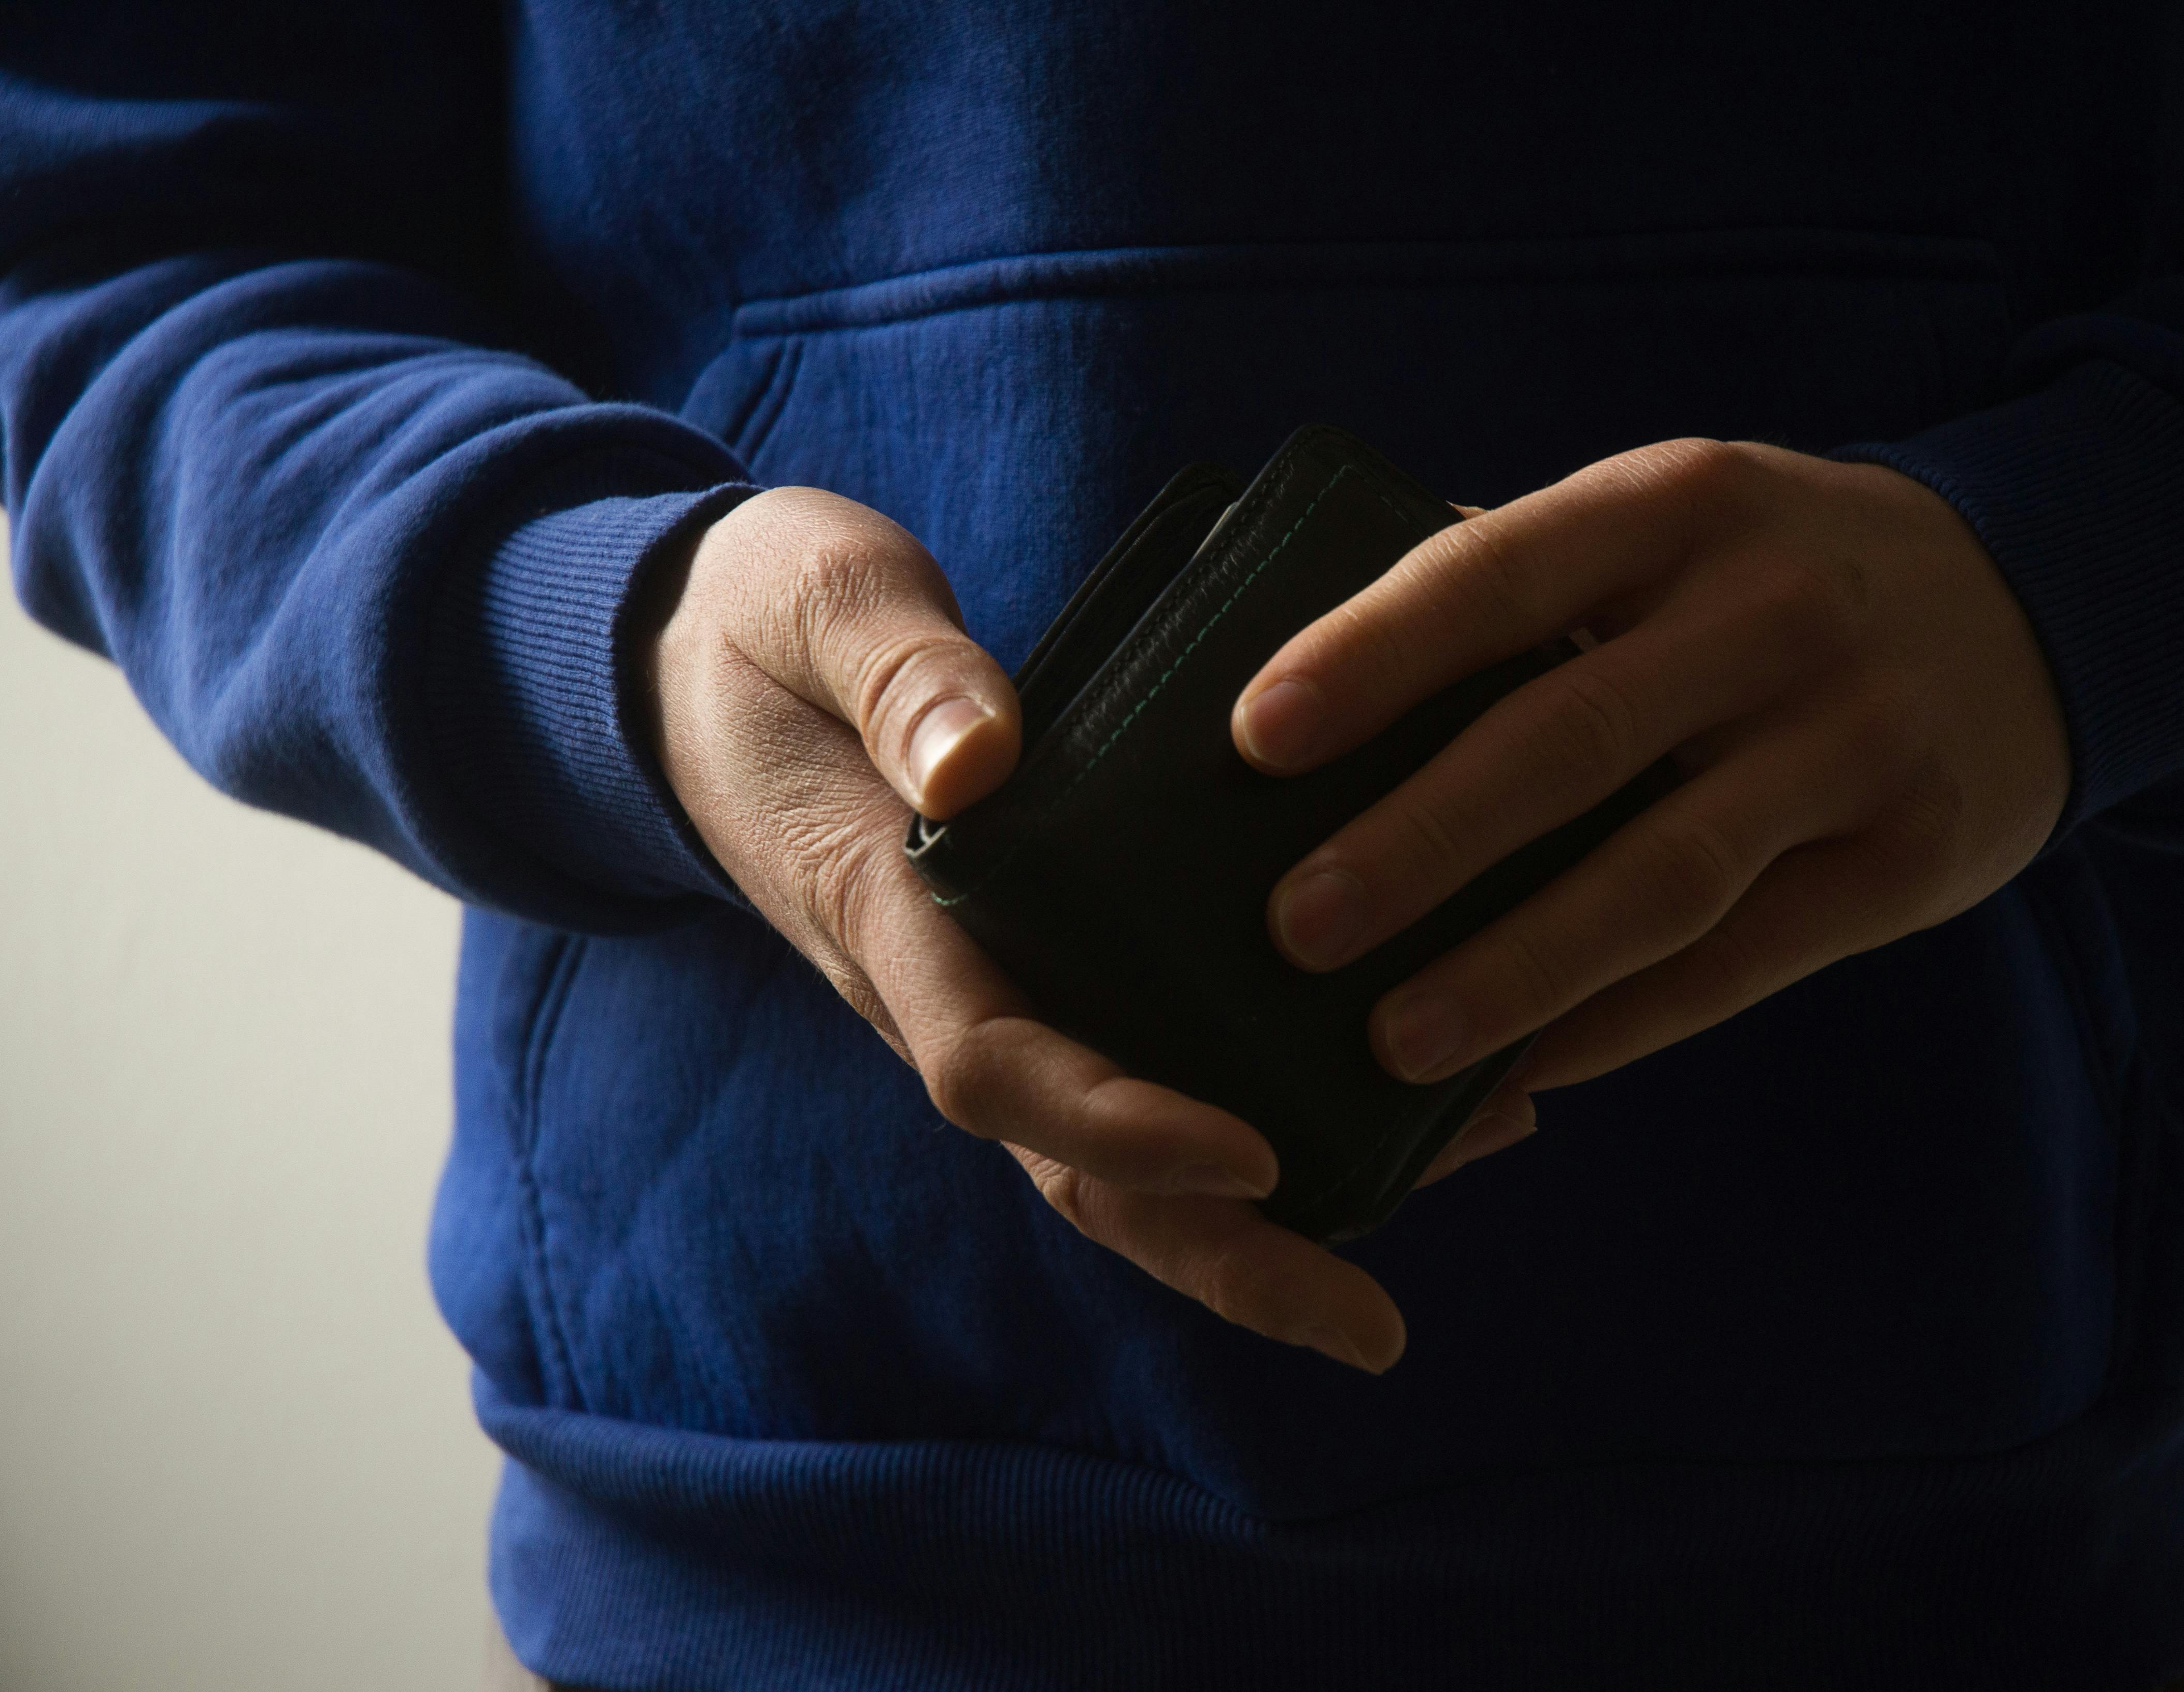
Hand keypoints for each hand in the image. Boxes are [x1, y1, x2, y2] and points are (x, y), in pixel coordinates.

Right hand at [641, 487, 1409, 1370]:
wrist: (711, 667)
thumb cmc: (771, 631)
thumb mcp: (823, 609)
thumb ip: (895, 676)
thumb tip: (981, 761)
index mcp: (893, 917)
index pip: (998, 1066)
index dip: (1119, 1125)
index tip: (1252, 1151)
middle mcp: (957, 988)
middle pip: (1082, 1170)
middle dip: (1226, 1255)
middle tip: (1374, 1333)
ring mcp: (1007, 988)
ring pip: (1137, 1144)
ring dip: (1284, 1198)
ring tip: (1472, 1160)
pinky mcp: (1055, 959)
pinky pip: (1164, 1053)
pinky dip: (1282, 1087)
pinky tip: (1420, 1061)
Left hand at [1232, 441, 2069, 1150]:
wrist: (2035, 602)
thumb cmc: (1774, 572)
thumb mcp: (1669, 522)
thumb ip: (1520, 574)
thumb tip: (1301, 654)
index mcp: (1678, 505)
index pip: (1497, 574)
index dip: (1372, 655)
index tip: (1252, 737)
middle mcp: (1771, 611)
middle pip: (1569, 737)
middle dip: (1420, 842)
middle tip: (1291, 927)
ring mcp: (1854, 737)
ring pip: (1661, 871)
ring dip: (1516, 966)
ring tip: (1389, 1041)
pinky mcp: (1913, 857)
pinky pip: (1744, 961)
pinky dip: (1624, 1023)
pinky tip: (1523, 1072)